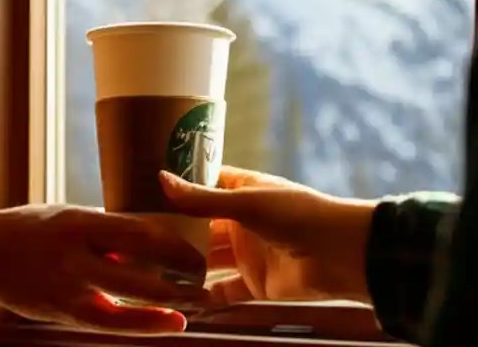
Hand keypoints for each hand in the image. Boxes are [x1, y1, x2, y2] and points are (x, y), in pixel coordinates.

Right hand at [0, 203, 211, 333]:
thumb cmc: (26, 228)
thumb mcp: (65, 216)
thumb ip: (103, 229)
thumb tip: (148, 236)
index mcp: (76, 222)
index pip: (135, 229)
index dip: (171, 238)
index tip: (197, 238)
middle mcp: (74, 254)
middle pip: (139, 264)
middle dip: (178, 270)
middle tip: (206, 271)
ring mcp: (68, 286)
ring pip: (130, 296)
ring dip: (170, 299)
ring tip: (199, 300)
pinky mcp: (63, 311)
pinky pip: (111, 322)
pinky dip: (145, 323)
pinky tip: (171, 323)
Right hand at [159, 167, 374, 304]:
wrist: (343, 254)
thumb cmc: (298, 214)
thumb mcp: (246, 201)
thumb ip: (202, 198)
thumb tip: (160, 180)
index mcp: (241, 190)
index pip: (201, 185)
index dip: (176, 189)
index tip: (139, 192)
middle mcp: (240, 221)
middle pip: (198, 226)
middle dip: (172, 231)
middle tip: (134, 236)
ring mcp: (246, 253)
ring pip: (206, 259)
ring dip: (183, 265)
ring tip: (147, 268)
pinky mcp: (254, 284)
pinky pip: (224, 291)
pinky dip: (204, 296)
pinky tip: (178, 298)